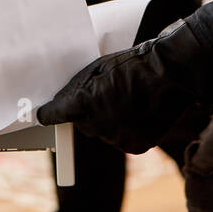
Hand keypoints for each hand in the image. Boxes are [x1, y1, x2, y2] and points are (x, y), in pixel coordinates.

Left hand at [36, 24, 196, 152]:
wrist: (170, 75)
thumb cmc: (133, 64)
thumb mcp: (98, 68)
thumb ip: (79, 87)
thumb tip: (64, 100)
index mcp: (86, 103)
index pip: (57, 114)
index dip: (48, 114)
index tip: (42, 116)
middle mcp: (99, 125)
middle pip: (83, 124)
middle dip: (87, 112)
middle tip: (103, 95)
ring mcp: (118, 138)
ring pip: (103, 132)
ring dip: (108, 120)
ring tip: (126, 99)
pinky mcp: (135, 146)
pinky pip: (122, 139)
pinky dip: (125, 129)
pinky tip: (137, 111)